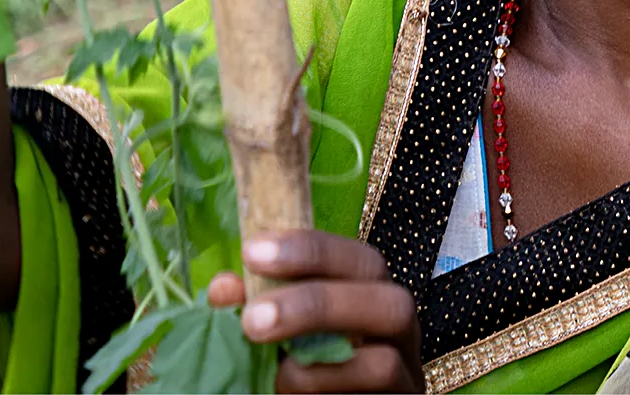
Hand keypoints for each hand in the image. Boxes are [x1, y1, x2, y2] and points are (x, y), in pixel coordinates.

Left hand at [206, 230, 423, 393]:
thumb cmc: (302, 361)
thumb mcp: (279, 327)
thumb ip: (256, 305)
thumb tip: (225, 288)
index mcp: (372, 293)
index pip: (358, 259)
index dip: (310, 250)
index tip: (252, 252)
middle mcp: (397, 331)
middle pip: (389, 302)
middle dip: (319, 304)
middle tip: (254, 319)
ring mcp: (404, 375)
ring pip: (385, 364)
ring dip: (319, 367)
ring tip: (277, 373)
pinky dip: (328, 393)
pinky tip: (292, 392)